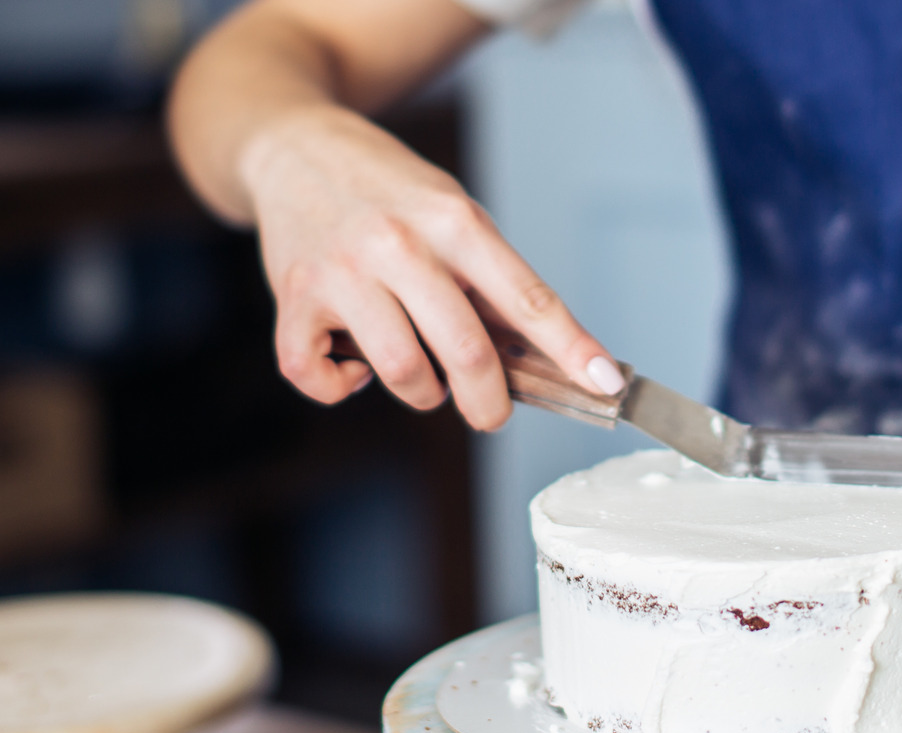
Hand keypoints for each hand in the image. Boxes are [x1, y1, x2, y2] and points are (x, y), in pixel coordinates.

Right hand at [241, 106, 623, 430]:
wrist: (295, 149)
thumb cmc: (392, 194)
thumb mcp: (454, 214)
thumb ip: (489, 280)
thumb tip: (540, 360)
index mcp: (456, 223)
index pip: (529, 298)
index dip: (572, 348)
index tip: (606, 383)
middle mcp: (400, 245)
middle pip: (468, 352)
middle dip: (489, 403)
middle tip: (490, 412)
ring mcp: (343, 272)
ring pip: (403, 372)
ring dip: (424, 394)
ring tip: (424, 376)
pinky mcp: (293, 297)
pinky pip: (317, 376)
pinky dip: (340, 388)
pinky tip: (354, 367)